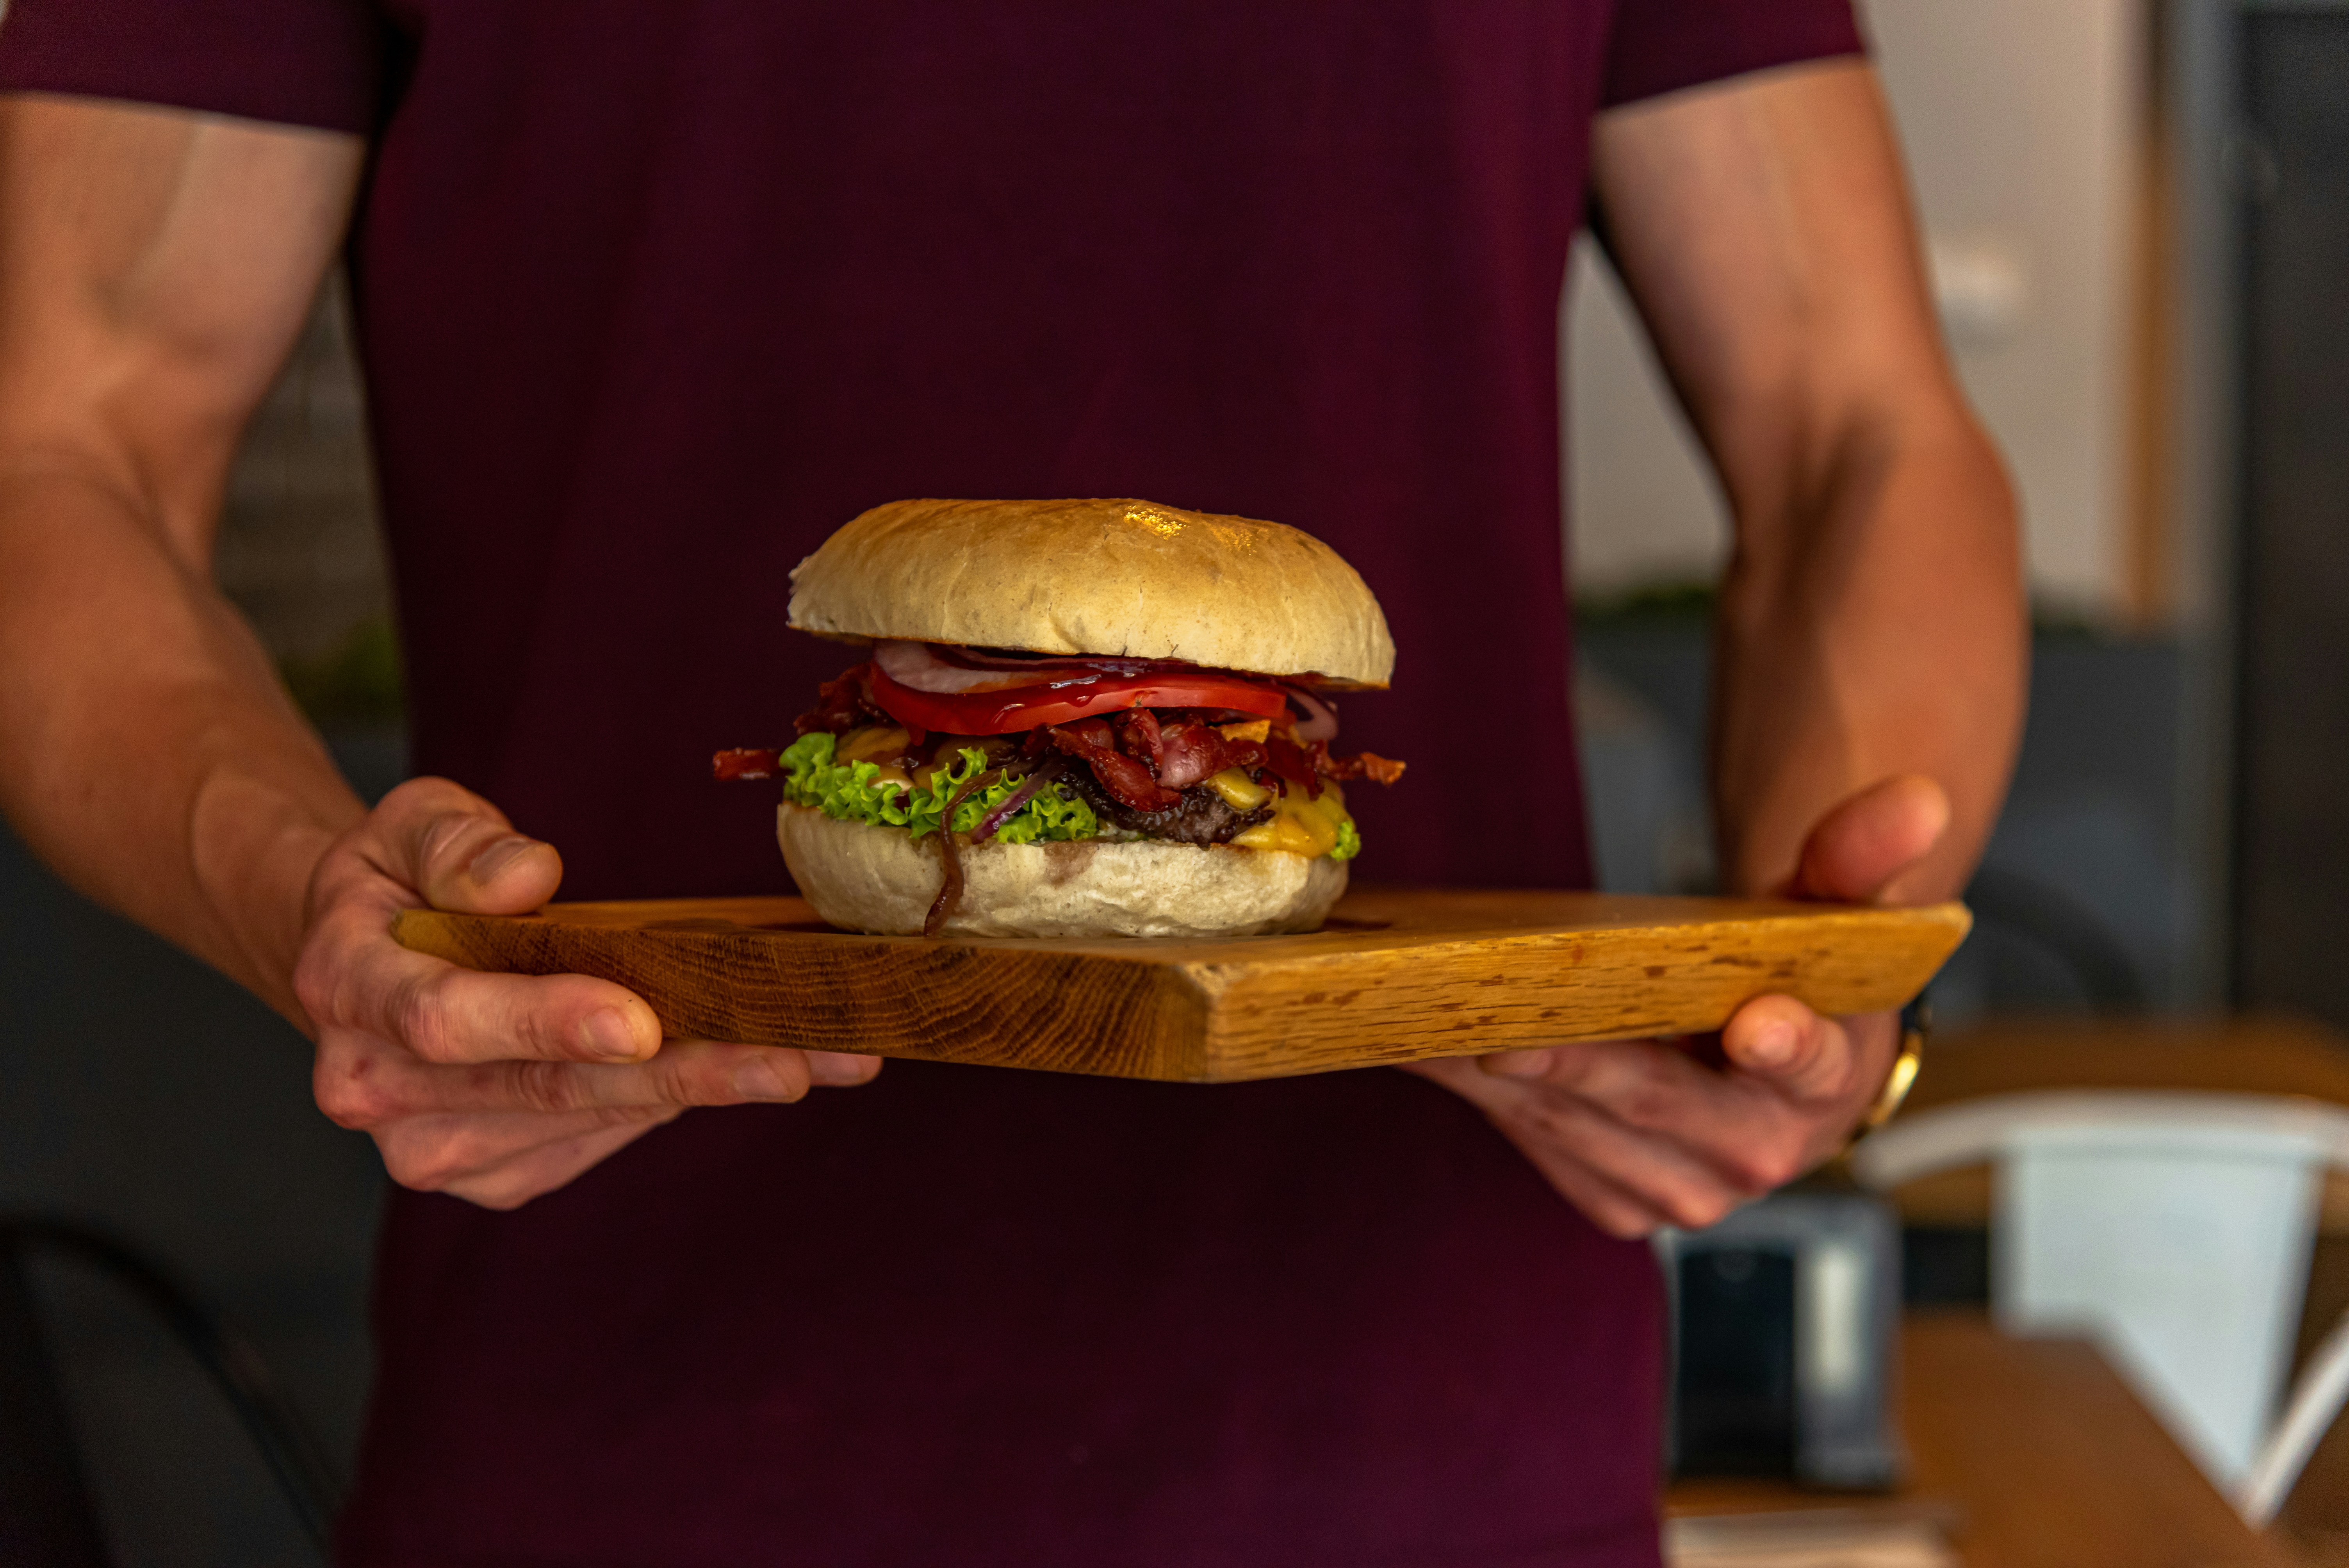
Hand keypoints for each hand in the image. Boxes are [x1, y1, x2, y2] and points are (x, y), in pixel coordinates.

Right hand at [293, 777, 878, 1207]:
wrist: (369, 961)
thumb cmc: (402, 880)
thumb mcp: (409, 822)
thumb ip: (456, 842)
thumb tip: (527, 877)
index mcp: (347, 988)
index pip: (448, 1020)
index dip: (546, 1020)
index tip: (641, 1019)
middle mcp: (379, 1090)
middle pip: (547, 1087)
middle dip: (682, 1070)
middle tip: (796, 1053)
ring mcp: (437, 1147)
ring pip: (592, 1120)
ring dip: (710, 1090)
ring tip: (822, 1055)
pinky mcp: (498, 1173)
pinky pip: (602, 1140)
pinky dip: (681, 1105)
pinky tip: (753, 1068)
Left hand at [1409, 775, 1949, 1236]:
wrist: (1762, 1056)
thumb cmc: (1794, 972)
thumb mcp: (1831, 903)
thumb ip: (1864, 854)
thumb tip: (1919, 798)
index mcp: (1821, 1082)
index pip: (1809, 1067)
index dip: (1785, 1048)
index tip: (1757, 1022)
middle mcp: (1751, 1152)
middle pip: (1661, 1105)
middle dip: (1584, 1068)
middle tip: (1509, 1032)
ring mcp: (1677, 1185)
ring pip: (1584, 1131)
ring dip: (1511, 1084)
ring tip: (1439, 1029)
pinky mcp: (1611, 1192)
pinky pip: (1540, 1145)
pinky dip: (1489, 1099)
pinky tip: (1436, 1050)